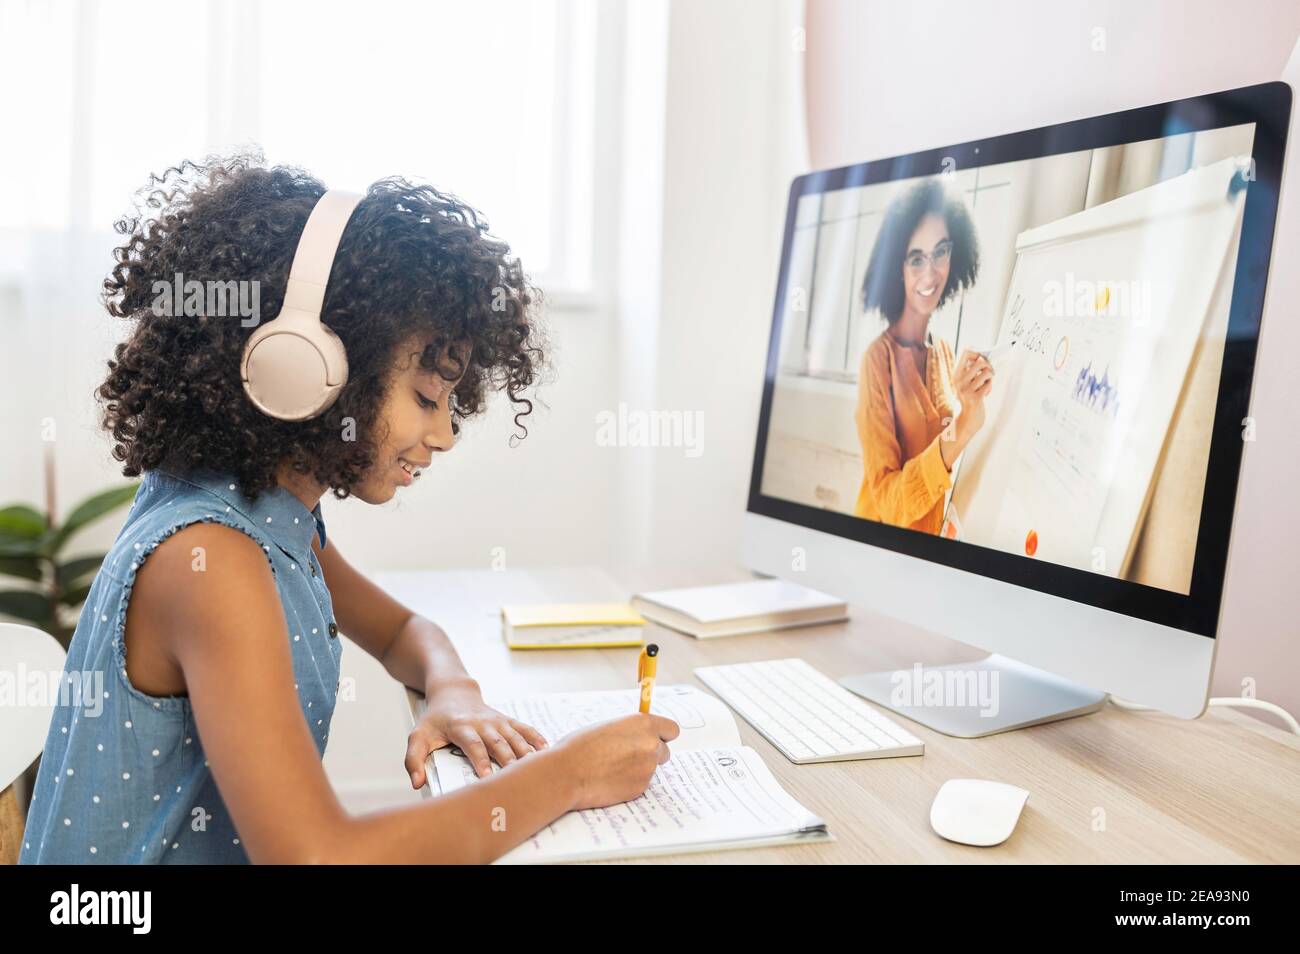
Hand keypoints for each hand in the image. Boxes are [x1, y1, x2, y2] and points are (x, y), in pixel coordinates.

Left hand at [405, 680, 548, 787]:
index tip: (488, 777)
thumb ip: (413, 759)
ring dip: (526, 753)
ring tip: (537, 769)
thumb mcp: (418, 736)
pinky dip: (536, 738)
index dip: (481, 760)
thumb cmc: (435, 720)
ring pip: (515, 737)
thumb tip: (417, 782)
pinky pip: (524, 728)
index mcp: (460, 727)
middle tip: (518, 780)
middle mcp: (482, 723)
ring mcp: (497, 721)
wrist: (453, 692)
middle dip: (509, 761)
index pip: (472, 745)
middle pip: (498, 743)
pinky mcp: (507, 720)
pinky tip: (548, 750)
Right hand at [553, 713, 679, 809]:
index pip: (672, 729)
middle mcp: (651, 745)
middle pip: (665, 751)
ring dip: (639, 768)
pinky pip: (641, 783)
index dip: (663, 735)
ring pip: (651, 768)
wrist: (568, 773)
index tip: (656, 738)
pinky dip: (630, 782)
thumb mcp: (609, 726)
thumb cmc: (580, 746)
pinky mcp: (640, 787)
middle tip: (630, 756)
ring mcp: (647, 768)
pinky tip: (611, 779)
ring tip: (613, 768)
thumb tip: (639, 735)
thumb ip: (631, 730)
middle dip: (651, 754)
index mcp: (643, 724)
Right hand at [951, 349, 994, 442]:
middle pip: (980, 361)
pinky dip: (989, 387)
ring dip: (990, 378)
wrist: (965, 421)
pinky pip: (989, 384)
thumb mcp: (965, 384)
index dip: (977, 352)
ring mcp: (967, 390)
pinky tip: (985, 393)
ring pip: (987, 373)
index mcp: (956, 375)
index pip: (966, 352)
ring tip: (986, 384)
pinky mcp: (975, 398)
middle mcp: (959, 381)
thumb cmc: (968, 400)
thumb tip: (984, 356)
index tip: (981, 359)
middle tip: (988, 372)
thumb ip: (971, 371)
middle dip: (988, 365)